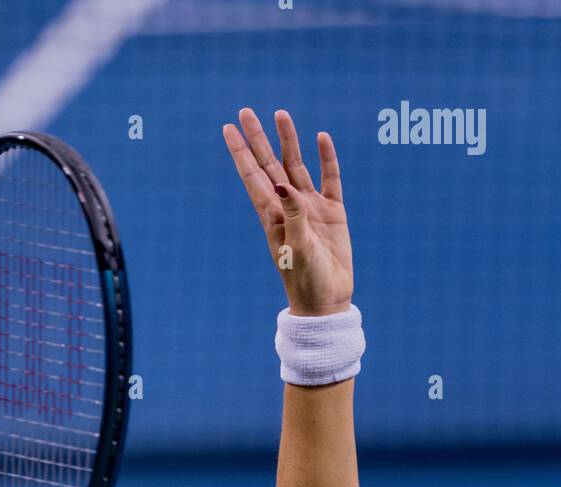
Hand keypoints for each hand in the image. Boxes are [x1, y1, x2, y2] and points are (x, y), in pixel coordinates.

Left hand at [223, 108, 352, 316]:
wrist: (326, 302)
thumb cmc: (306, 281)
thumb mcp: (297, 249)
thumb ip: (292, 216)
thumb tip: (283, 183)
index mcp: (273, 216)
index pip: (252, 177)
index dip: (241, 153)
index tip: (228, 129)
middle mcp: (289, 207)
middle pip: (270, 164)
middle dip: (258, 138)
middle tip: (245, 111)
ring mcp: (310, 208)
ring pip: (297, 166)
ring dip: (289, 141)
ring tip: (281, 114)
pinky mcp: (332, 213)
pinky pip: (329, 178)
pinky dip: (326, 158)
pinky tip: (321, 138)